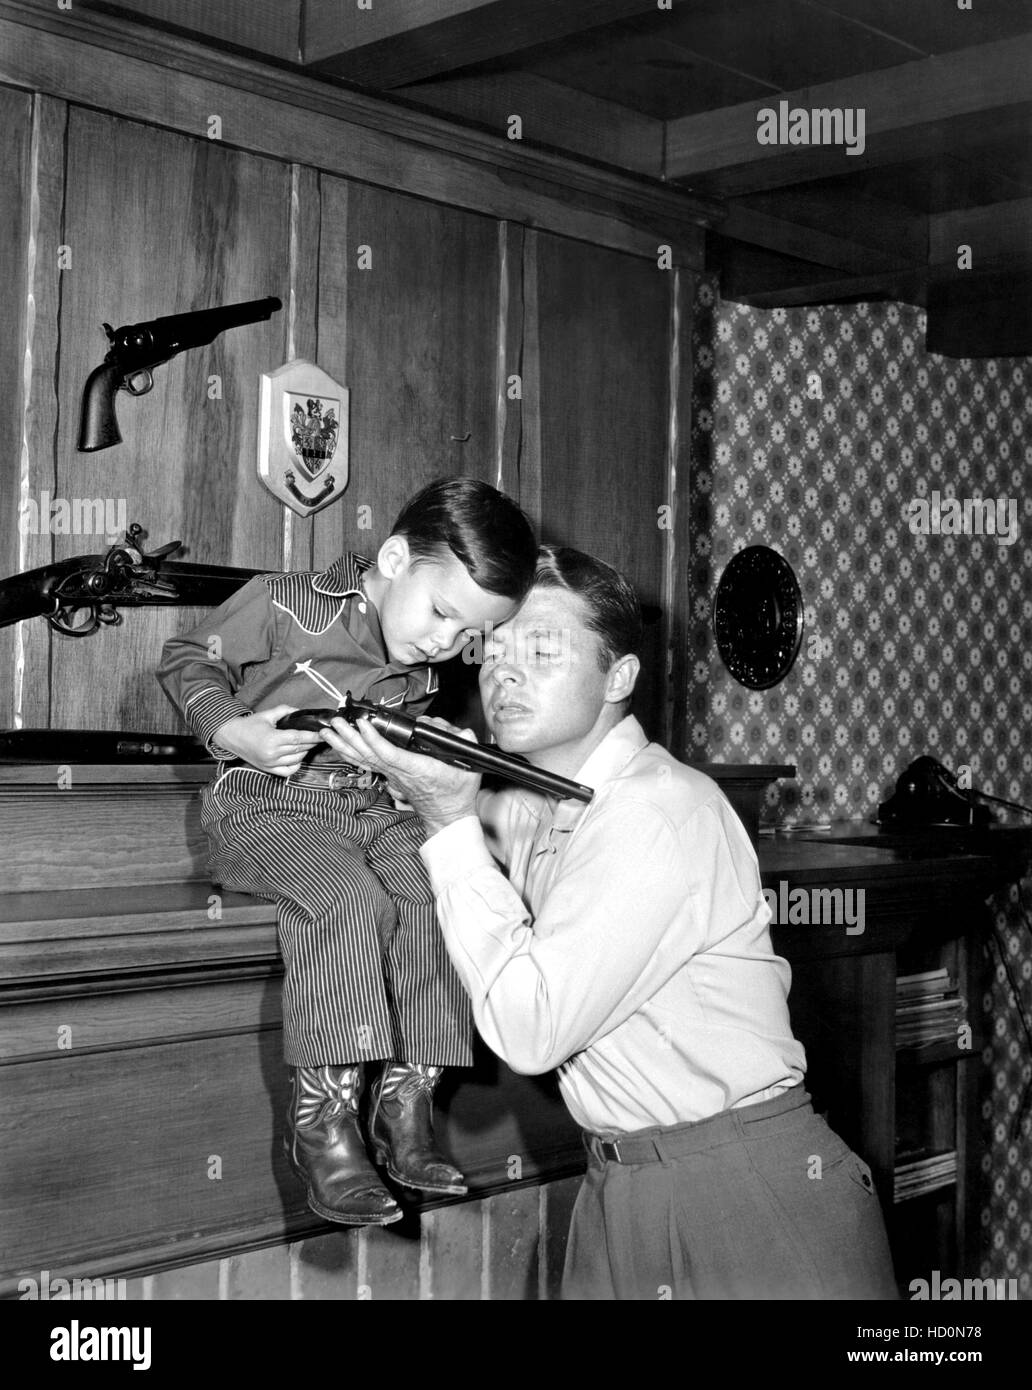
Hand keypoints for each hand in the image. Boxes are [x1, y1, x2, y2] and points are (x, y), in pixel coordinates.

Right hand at [214, 705, 322, 776]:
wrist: (231, 736)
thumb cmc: (249, 725)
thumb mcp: (267, 714)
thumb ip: (286, 711)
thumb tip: (301, 711)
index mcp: (272, 739)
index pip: (299, 738)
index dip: (313, 736)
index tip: (323, 733)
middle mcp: (272, 753)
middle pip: (300, 748)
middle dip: (312, 742)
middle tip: (320, 736)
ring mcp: (270, 763)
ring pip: (296, 760)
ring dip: (305, 752)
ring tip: (308, 743)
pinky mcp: (268, 769)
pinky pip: (288, 771)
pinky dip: (296, 764)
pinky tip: (298, 756)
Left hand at [322, 714, 480, 835]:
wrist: (448, 816)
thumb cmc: (456, 794)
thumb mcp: (468, 770)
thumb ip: (466, 745)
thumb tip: (462, 733)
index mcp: (417, 769)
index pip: (390, 754)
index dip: (374, 740)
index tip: (363, 724)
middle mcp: (399, 773)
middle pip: (369, 754)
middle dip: (351, 737)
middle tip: (336, 722)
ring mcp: (392, 775)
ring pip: (364, 758)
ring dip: (345, 744)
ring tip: (328, 731)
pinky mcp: (390, 775)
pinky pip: (366, 762)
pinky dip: (350, 752)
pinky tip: (338, 745)